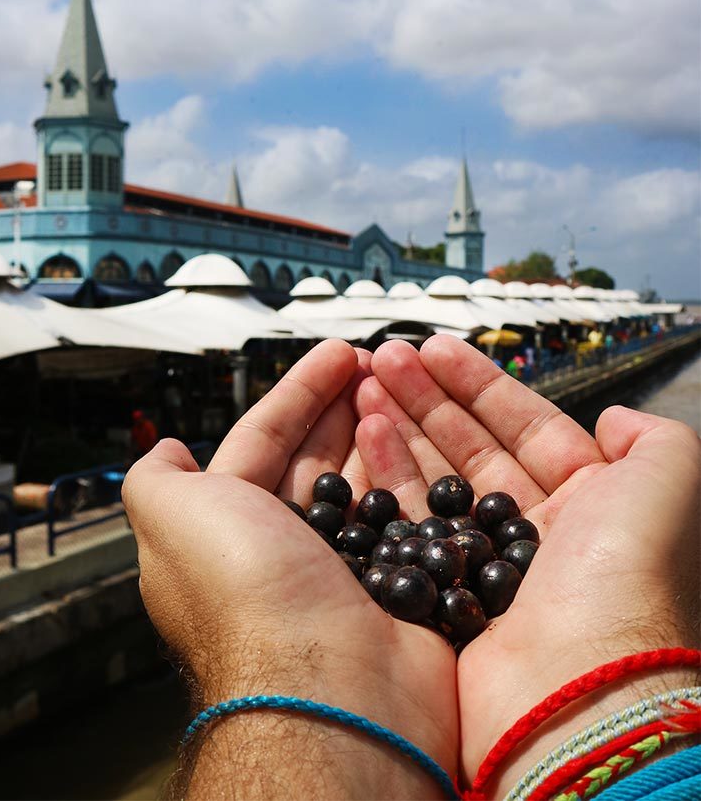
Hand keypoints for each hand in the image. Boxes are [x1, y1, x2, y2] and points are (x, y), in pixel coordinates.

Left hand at [123, 339, 457, 799]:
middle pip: (316, 457)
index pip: (262, 442)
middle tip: (375, 361)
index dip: (297, 394)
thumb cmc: (245, 593)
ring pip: (362, 481)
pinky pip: (402, 516)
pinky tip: (418, 436)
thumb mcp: (170, 517)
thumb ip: (155, 479)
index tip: (336, 355)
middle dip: (341, 404)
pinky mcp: (393, 586)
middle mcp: (283, 551)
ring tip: (399, 385)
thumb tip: (166, 450)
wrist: (328, 685)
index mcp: (229, 532)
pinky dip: (409, 474)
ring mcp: (342, 570)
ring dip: (378, 428)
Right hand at [355, 335, 699, 796]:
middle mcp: (539, 532)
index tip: (435, 349)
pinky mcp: (446, 594)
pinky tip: (366, 437)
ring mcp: (488, 565)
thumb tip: (614, 417)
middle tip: (388, 357)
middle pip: (473, 447)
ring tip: (366, 389)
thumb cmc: (628, 576)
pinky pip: (414, 523)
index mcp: (591, 502)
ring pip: (438, 481)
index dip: (478, 384)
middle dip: (430, 398)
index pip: (526, 425)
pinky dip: (389, 478)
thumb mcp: (672, 480)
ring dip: (402, 431)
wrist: (580, 686)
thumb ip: (652, 437)